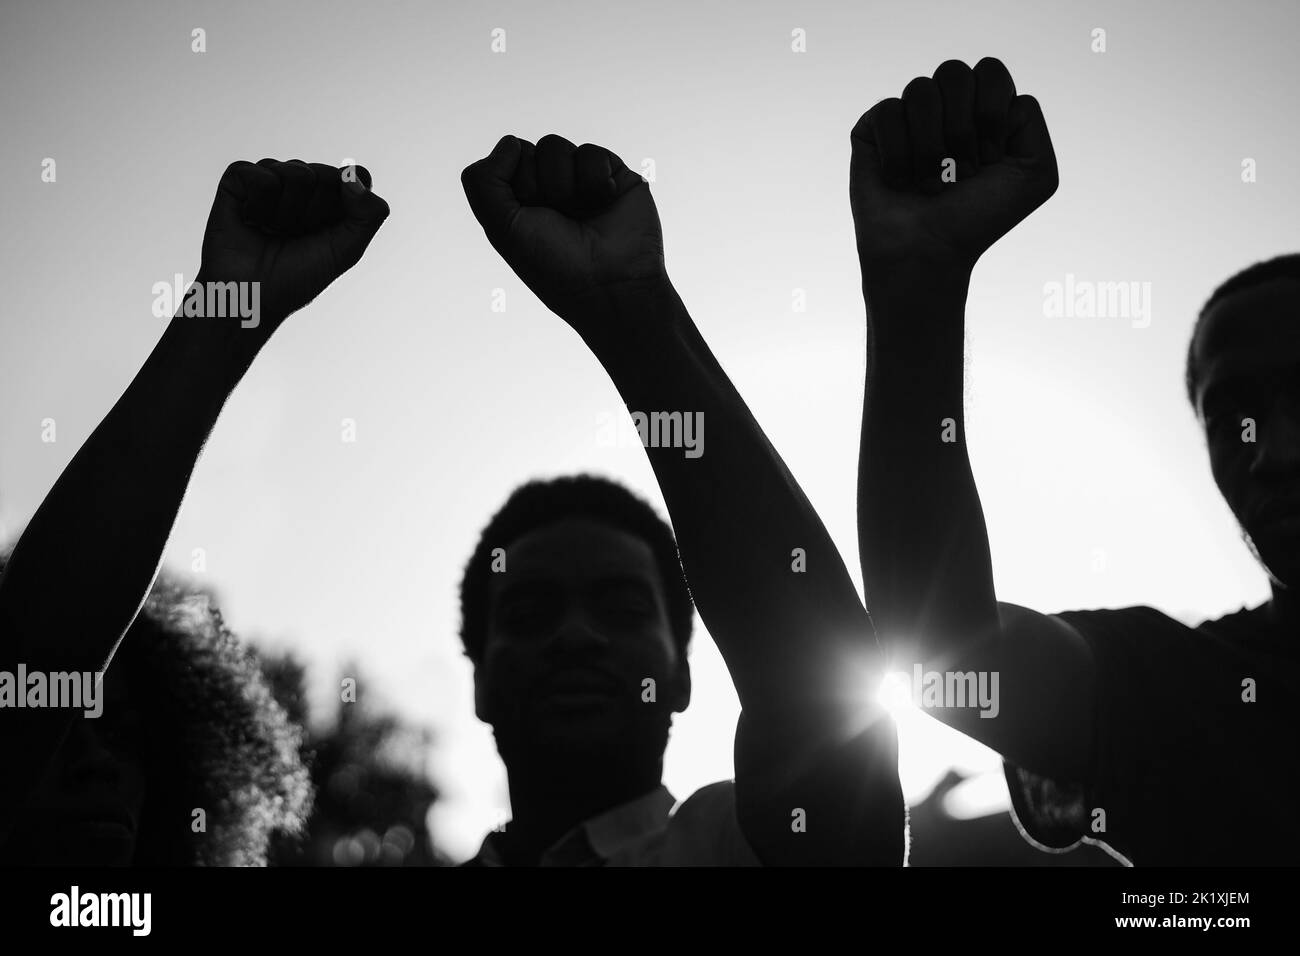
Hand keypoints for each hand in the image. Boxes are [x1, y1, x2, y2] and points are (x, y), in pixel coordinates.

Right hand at [198, 159, 389, 330]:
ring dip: (286, 212)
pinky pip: (262, 176)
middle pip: (326, 174)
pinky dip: (259, 205)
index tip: (330, 231)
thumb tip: (352, 172)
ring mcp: (272, 177)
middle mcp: (303, 184)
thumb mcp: (347, 250)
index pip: (357, 176)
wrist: (252, 294)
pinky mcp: (239, 178)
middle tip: (296, 235)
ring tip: (272, 230)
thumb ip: (369, 213)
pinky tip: (250, 221)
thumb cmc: (299, 276)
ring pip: (295, 172)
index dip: (348, 204)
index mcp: (333, 198)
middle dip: (315, 211)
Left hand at [461, 135, 666, 328]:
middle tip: (557, 218)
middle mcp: (548, 191)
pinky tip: (605, 203)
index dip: (513, 181)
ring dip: (564, 184)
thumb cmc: (555, 265)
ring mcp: (579, 181)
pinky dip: (595, 179)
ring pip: (556, 146)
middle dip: (538, 183)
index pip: (504, 161)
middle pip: (528, 150)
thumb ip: (483, 181)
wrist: (612, 284)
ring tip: (582, 213)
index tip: (528, 215)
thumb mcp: (501, 228)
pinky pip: (591, 152)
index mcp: (520, 203)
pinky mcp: (613, 175)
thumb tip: (510, 142)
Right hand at [850, 58, 1057, 272]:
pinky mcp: (872, 129)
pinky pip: (888, 111)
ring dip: (930, 148)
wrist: (928, 251)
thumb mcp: (1036, 172)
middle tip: (960, 173)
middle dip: (961, 130)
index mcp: (983, 110)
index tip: (990, 162)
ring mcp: (907, 116)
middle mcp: (945, 108)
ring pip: (920, 91)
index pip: (990, 73)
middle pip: (954, 72)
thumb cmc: (978, 218)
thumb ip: (1031, 119)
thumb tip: (989, 94)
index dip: (991, 116)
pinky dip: (899, 153)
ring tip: (930, 183)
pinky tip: (900, 181)